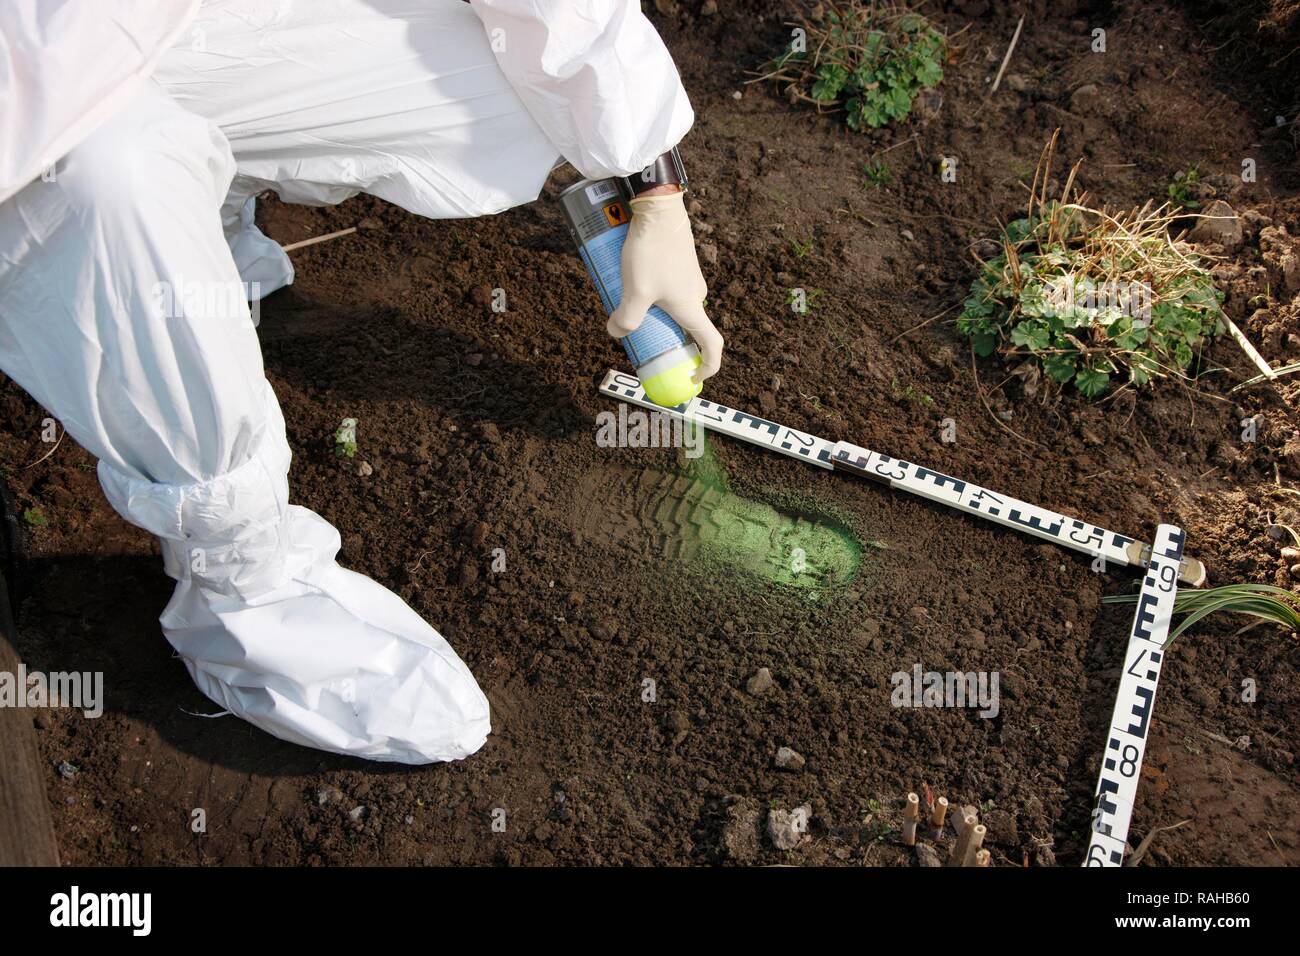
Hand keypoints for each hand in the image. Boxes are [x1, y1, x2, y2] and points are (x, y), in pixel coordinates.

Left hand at [607, 188, 722, 384]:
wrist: (659, 207)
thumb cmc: (651, 251)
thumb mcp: (634, 290)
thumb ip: (625, 318)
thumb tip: (615, 332)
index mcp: (692, 308)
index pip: (712, 346)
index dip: (707, 367)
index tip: (691, 378)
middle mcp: (696, 296)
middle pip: (688, 329)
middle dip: (668, 342)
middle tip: (644, 345)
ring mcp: (689, 278)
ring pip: (675, 308)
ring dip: (656, 316)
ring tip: (629, 312)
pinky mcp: (679, 264)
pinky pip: (668, 290)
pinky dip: (654, 297)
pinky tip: (631, 286)